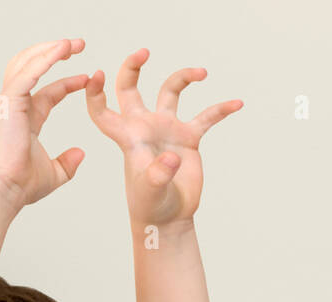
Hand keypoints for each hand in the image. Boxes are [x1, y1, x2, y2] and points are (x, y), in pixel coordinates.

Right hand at [0, 38, 90, 210]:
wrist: (4, 190)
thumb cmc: (20, 185)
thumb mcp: (53, 173)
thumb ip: (67, 164)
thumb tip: (80, 154)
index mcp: (25, 119)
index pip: (48, 92)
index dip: (67, 83)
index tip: (87, 78)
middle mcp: (15, 106)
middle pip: (32, 68)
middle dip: (54, 53)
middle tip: (78, 45)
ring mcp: (9, 102)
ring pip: (26, 63)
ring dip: (49, 49)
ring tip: (71, 42)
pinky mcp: (9, 102)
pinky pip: (27, 73)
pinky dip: (43, 60)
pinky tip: (60, 51)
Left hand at [85, 48, 241, 226]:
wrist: (168, 218)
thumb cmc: (151, 206)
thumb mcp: (150, 191)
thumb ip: (158, 174)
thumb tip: (172, 157)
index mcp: (128, 137)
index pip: (104, 111)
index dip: (95, 92)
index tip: (94, 74)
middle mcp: (145, 127)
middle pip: (131, 89)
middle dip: (132, 67)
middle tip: (143, 52)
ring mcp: (166, 130)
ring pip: (170, 92)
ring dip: (184, 77)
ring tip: (201, 73)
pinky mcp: (188, 139)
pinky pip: (206, 117)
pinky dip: (220, 110)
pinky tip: (236, 103)